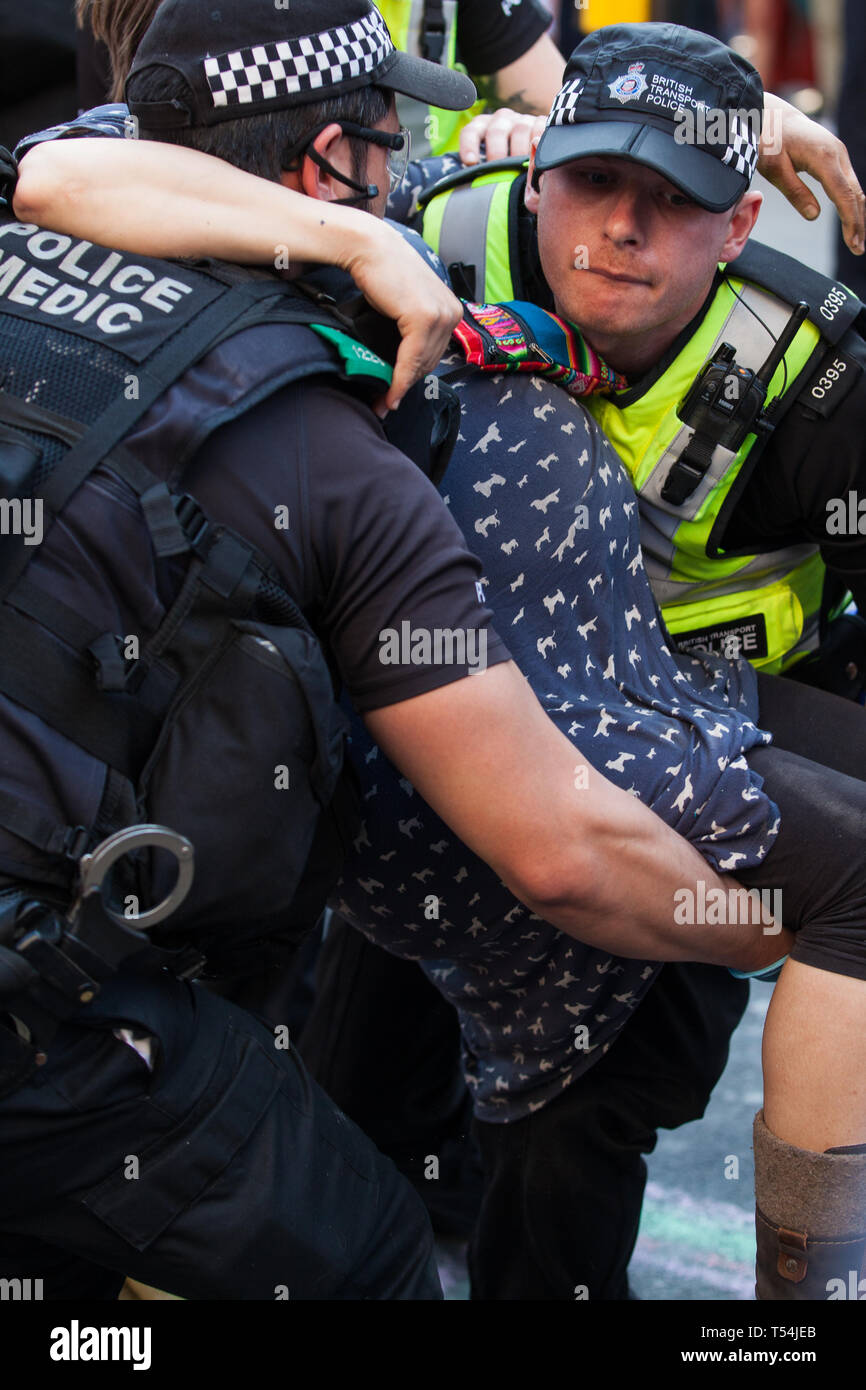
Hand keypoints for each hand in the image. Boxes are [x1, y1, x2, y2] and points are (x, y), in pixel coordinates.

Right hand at [342, 219, 461, 414]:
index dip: (414, 379)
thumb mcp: (404, 307)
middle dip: (407, 385)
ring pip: (420, 364)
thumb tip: (403, 367)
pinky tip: (390, 394)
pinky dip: (400, 379)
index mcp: (451, 310)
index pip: (435, 354)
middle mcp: (452, 312)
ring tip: (383, 402)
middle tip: (385, 403)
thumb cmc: (381, 273)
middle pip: (429, 362)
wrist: (370, 247)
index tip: (396, 398)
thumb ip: (411, 332)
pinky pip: (412, 359)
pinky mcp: (425, 317)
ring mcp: (441, 314)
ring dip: (401, 386)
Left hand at [459, 109, 545, 164]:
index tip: (470, 163)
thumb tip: (468, 190)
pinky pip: (540, 131)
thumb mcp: (489, 163)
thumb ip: (481, 171)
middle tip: (499, 171)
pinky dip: (539, 146)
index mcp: (483, 126)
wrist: (533, 148)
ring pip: (519, 130)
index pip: (471, 132)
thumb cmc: (505, 162)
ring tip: (520, 170)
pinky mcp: (541, 122)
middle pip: (496, 132)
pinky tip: (537, 160)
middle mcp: (501, 119)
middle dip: (496, 153)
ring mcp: (522, 120)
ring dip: (519, 152)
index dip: (469, 146)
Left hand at [760, 92, 864, 254]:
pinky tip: (851, 219)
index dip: (850, 221)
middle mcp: (837, 154)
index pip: (844, 195)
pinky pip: (848, 182)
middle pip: (855, 193)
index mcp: (824, 158)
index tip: (853, 243)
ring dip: (857, 214)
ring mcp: (838, 153)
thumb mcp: (776, 170)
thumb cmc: (769, 142)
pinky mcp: (835, 155)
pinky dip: (852, 202)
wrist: (772, 116)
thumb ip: (795, 193)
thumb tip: (815, 216)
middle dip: (858, 222)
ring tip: (856, 240)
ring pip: (855, 188)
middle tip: (858, 249)